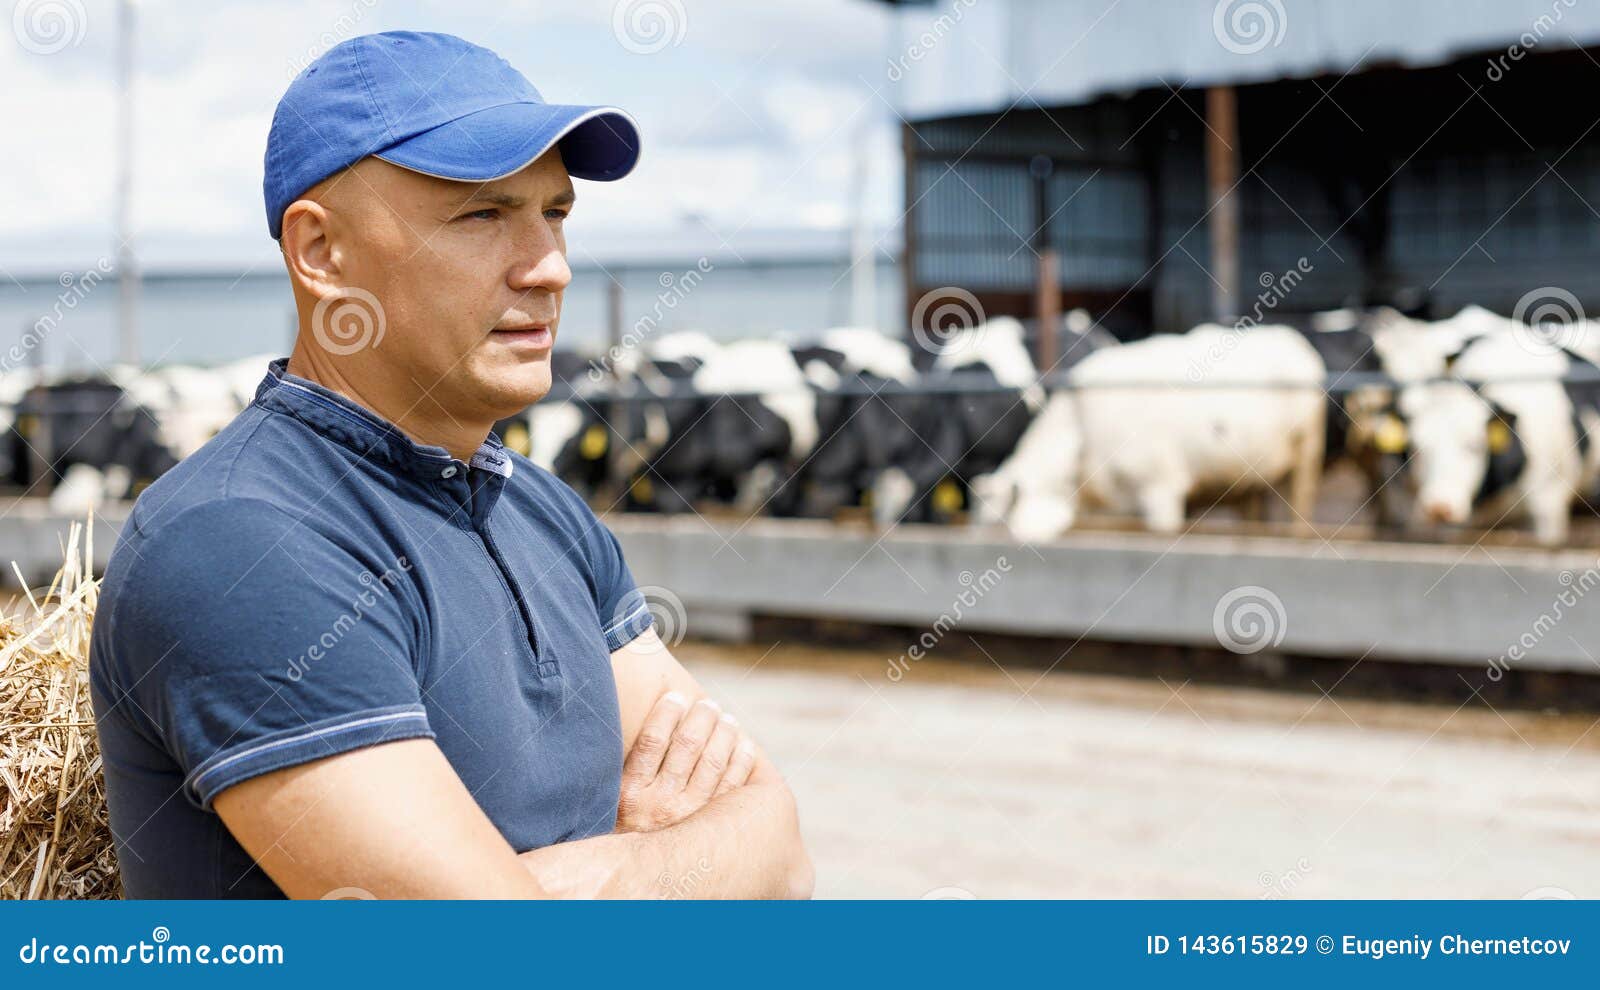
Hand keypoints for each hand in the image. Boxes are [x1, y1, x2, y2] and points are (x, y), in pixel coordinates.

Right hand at [615, 692, 757, 831]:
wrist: (642, 885)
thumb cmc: (628, 836)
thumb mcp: (616, 804)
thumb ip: (630, 770)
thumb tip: (651, 723)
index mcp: (631, 795)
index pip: (652, 740)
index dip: (667, 712)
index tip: (677, 696)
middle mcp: (660, 806)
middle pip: (688, 746)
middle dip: (702, 718)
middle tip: (709, 705)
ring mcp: (690, 817)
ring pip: (714, 762)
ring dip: (725, 734)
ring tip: (728, 721)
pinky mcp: (714, 829)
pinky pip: (733, 786)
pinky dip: (742, 762)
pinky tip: (745, 747)